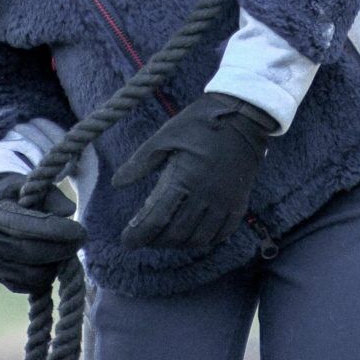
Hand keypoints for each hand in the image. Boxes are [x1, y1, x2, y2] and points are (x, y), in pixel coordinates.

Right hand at [0, 172, 84, 293]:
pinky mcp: (4, 280)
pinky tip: (52, 259)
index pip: (27, 227)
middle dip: (63, 248)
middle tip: (82, 239)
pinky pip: (33, 287)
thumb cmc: (20, 196)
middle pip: (32, 253)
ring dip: (56, 263)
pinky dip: (49, 276)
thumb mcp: (34, 186)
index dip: (56, 231)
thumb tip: (69, 211)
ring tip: (64, 247)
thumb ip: (52, 196)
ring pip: (36, 274)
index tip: (80, 230)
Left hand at [110, 92, 277, 251]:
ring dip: (178, 243)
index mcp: (184, 179)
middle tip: (143, 236)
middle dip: (155, 241)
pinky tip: (193, 234)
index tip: (126, 241)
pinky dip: (204, 240)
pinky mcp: (239, 204)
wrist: (243, 116)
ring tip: (165, 236)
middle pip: (176, 234)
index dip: (138, 235)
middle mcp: (205, 197)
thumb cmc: (199, 124)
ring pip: (198, 239)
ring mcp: (224, 203)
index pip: (156, 219)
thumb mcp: (165, 136)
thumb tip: (116, 183)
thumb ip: (140, 162)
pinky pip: (221, 234)